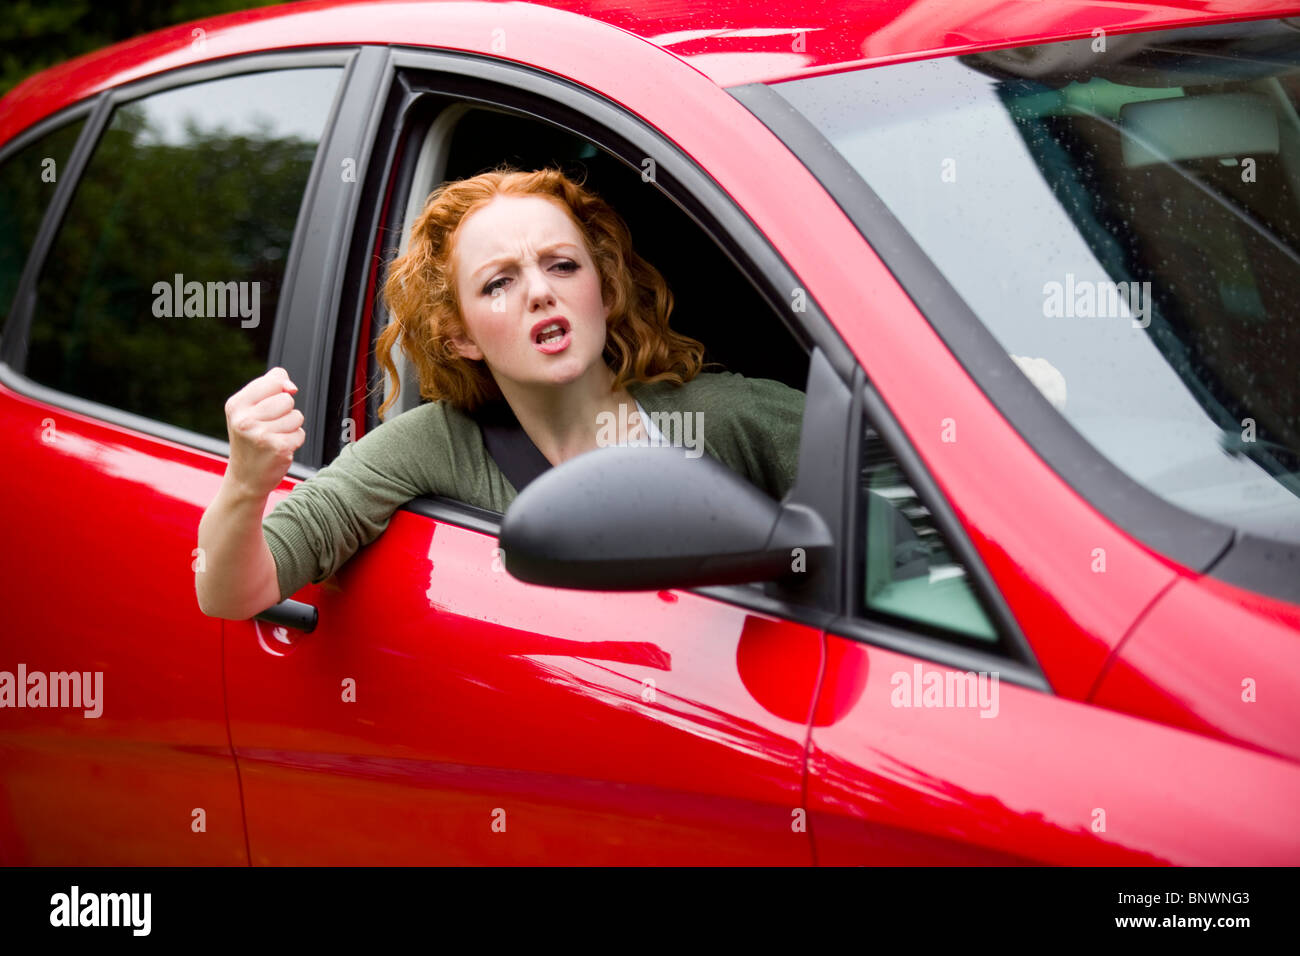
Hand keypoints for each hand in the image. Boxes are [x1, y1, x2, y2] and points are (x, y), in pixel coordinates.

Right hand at [223, 366, 304, 498]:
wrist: (245, 478)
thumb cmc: (250, 440)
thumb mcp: (249, 410)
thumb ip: (269, 388)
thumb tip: (290, 386)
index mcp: (236, 404)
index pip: (274, 380)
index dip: (279, 390)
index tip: (268, 406)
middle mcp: (245, 419)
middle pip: (287, 399)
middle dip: (285, 412)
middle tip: (269, 427)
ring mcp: (261, 435)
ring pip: (296, 416)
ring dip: (291, 427)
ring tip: (274, 437)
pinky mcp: (278, 448)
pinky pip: (301, 433)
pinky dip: (295, 440)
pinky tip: (279, 448)